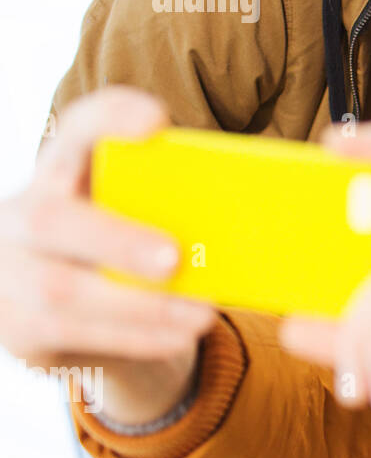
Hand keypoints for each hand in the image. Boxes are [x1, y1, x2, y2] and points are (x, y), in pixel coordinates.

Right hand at [0, 87, 216, 421]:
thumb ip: (174, 204)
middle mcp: (24, 215)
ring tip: (203, 314)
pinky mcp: (19, 329)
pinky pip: (72, 334)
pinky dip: (135, 337)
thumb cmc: (130, 250)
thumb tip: (259, 211)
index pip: (75, 129)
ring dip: (140, 305)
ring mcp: (10, 273)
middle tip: (174, 258)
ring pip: (60, 289)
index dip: (108, 119)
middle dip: (116, 239)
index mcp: (63, 171)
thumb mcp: (144, 218)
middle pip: (51, 219)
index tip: (156, 121)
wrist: (82, 320)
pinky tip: (180, 337)